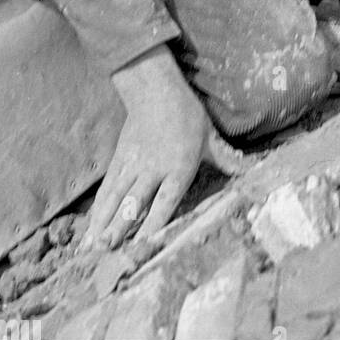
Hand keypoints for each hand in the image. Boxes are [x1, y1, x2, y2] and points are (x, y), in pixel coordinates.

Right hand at [81, 45, 244, 250]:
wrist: (155, 90)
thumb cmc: (186, 114)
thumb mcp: (210, 136)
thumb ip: (226, 158)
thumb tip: (251, 169)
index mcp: (178, 167)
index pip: (166, 200)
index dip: (153, 223)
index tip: (142, 244)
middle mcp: (153, 169)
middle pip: (134, 202)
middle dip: (120, 227)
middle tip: (108, 250)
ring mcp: (132, 166)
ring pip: (115, 198)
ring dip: (102, 224)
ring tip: (92, 248)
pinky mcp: (118, 161)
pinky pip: (107, 189)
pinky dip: (97, 211)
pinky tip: (89, 230)